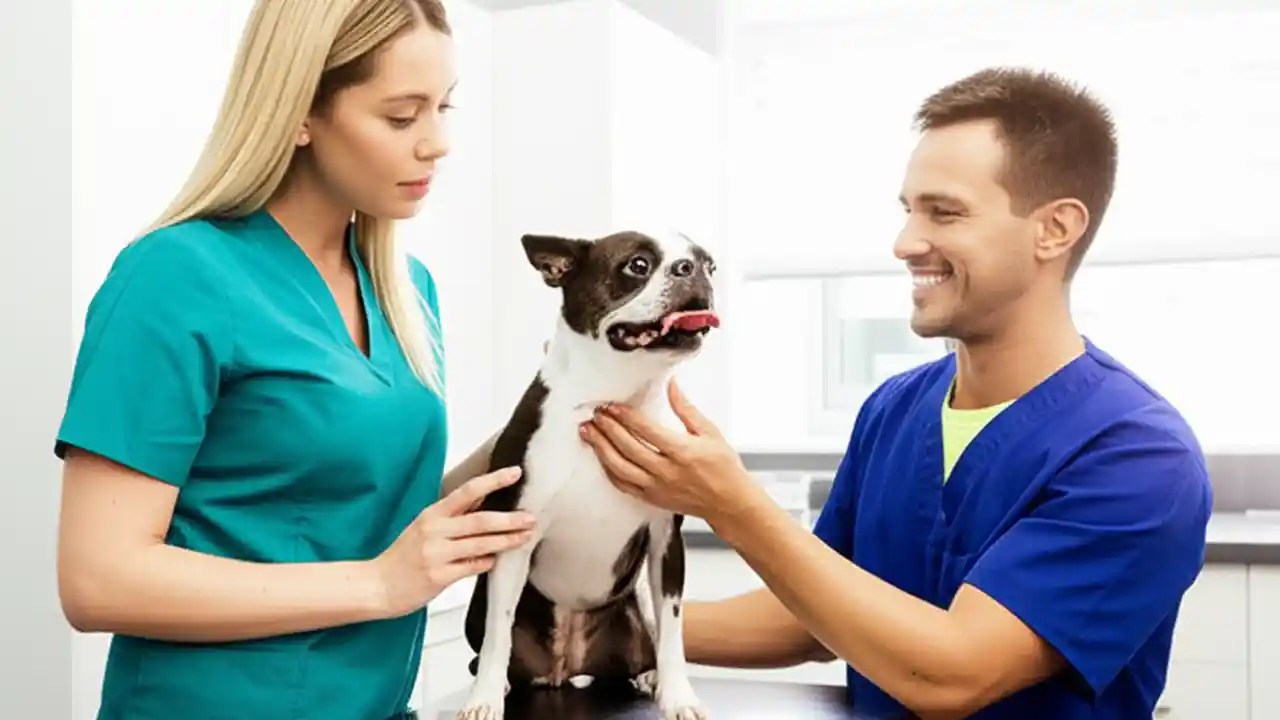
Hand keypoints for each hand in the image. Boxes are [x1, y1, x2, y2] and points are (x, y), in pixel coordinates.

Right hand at [369, 467, 535, 617]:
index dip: (493, 480)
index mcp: (432, 514)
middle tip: (531, 517)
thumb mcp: (424, 528)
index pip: (467, 491)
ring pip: (481, 544)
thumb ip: (454, 516)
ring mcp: (436, 554)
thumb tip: (486, 500)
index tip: (515, 472)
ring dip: (507, 540)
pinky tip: (497, 560)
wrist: (376, 586)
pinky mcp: (438, 577)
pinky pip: (472, 567)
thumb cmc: (403, 557)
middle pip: (480, 520)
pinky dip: (488, 562)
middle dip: (510, 519)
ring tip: (525, 536)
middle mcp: (434, 531)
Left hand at [579, 380, 765, 525]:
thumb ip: (686, 409)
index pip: (646, 430)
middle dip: (608, 428)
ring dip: (601, 448)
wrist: (729, 503)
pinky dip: (608, 469)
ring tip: (589, 432)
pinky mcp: (651, 498)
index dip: (626, 416)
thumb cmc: (723, 468)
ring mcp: (656, 487)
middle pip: (628, 447)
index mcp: (682, 451)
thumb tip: (672, 386)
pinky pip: (623, 484)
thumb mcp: (709, 432)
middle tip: (596, 414)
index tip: (613, 406)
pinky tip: (601, 456)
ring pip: (620, 467)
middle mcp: (666, 471)